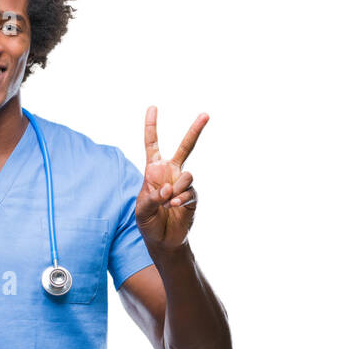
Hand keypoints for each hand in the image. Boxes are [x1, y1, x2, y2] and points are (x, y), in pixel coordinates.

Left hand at [136, 106, 205, 250]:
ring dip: (177, 187)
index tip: (152, 107)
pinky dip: (180, 198)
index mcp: (154, 170)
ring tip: (168, 201)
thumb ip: (152, 197)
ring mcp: (183, 184)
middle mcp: (171, 173)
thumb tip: (168, 189)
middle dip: (195, 130)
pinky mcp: (193, 197)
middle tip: (206, 115)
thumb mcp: (142, 209)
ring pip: (187, 175)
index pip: (152, 144)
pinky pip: (190, 192)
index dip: (151, 126)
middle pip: (185, 147)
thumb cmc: (148, 222)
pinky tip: (173, 206)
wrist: (163, 240)